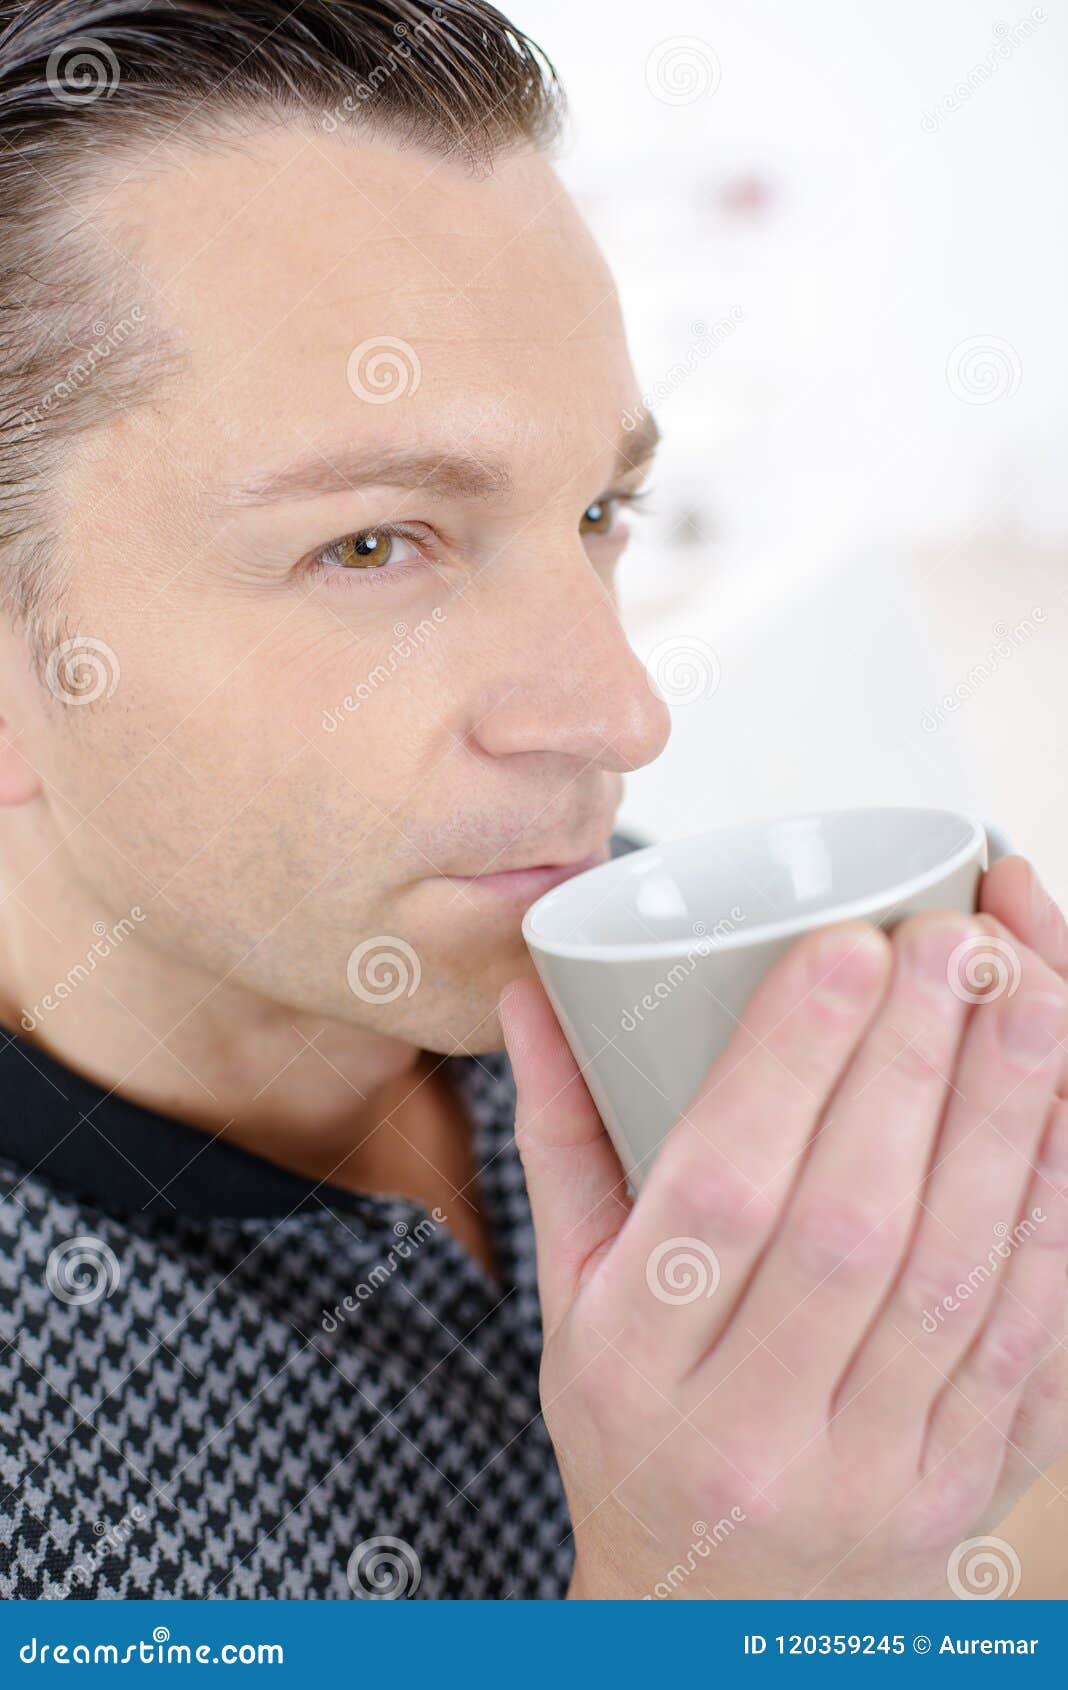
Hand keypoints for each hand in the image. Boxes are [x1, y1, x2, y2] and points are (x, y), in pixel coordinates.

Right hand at [500, 866, 1067, 1599]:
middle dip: (914, 1065)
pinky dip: (1053, 1216)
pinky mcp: (962, 1487)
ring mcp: (868, 1471)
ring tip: (1033, 994)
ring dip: (1005, 1122)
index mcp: (630, 1364)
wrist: (714, 1625)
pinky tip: (1066, 1115)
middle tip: (959, 939)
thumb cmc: (634, 1430)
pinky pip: (1030, 1341)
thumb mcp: (568, 1298)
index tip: (847, 945)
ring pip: (956, 1276)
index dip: (787, 1064)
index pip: (716, 1196)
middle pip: (849, 1224)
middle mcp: (748, 1426)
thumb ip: (562, 1137)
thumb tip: (537, 993)